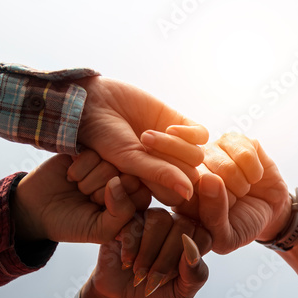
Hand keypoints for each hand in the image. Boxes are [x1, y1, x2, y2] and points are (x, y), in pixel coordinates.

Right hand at [12, 153, 150, 243]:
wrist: (36, 211)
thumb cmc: (72, 224)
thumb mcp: (101, 231)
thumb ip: (121, 214)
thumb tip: (117, 182)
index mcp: (132, 198)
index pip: (142, 194)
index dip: (119, 203)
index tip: (101, 212)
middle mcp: (122, 177)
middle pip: (128, 177)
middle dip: (102, 193)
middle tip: (88, 199)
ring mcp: (105, 162)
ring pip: (109, 165)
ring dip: (88, 182)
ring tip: (79, 188)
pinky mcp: (88, 150)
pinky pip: (92, 154)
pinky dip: (78, 169)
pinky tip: (70, 176)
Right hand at [75, 76, 207, 205]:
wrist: (96, 101)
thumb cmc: (105, 136)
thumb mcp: (130, 160)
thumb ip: (160, 176)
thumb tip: (189, 193)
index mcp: (153, 183)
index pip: (178, 196)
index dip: (164, 185)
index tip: (139, 171)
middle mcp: (167, 166)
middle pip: (191, 176)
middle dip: (168, 162)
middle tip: (142, 145)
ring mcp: (176, 145)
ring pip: (197, 155)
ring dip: (173, 145)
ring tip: (146, 135)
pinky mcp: (182, 122)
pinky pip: (202, 135)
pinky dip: (188, 133)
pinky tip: (169, 127)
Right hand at [78, 211, 211, 297]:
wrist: (121, 296)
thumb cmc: (156, 292)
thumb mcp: (181, 293)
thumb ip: (195, 275)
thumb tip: (193, 251)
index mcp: (195, 239)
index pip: (203, 236)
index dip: (188, 260)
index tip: (172, 280)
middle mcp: (177, 222)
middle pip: (182, 225)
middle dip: (166, 258)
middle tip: (152, 280)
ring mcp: (152, 217)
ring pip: (160, 219)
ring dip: (148, 251)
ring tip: (139, 273)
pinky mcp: (129, 217)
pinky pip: (135, 220)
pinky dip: (131, 246)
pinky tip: (126, 262)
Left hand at [161, 133, 291, 254]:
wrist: (268, 208)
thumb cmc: (241, 224)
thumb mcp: (226, 235)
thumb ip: (213, 215)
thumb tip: (208, 179)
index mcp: (179, 188)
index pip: (172, 179)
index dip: (181, 183)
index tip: (196, 198)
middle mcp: (190, 163)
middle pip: (201, 175)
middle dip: (226, 196)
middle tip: (232, 202)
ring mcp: (212, 148)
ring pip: (226, 168)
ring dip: (242, 185)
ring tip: (241, 190)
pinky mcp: (236, 139)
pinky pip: (245, 154)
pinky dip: (255, 171)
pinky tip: (253, 176)